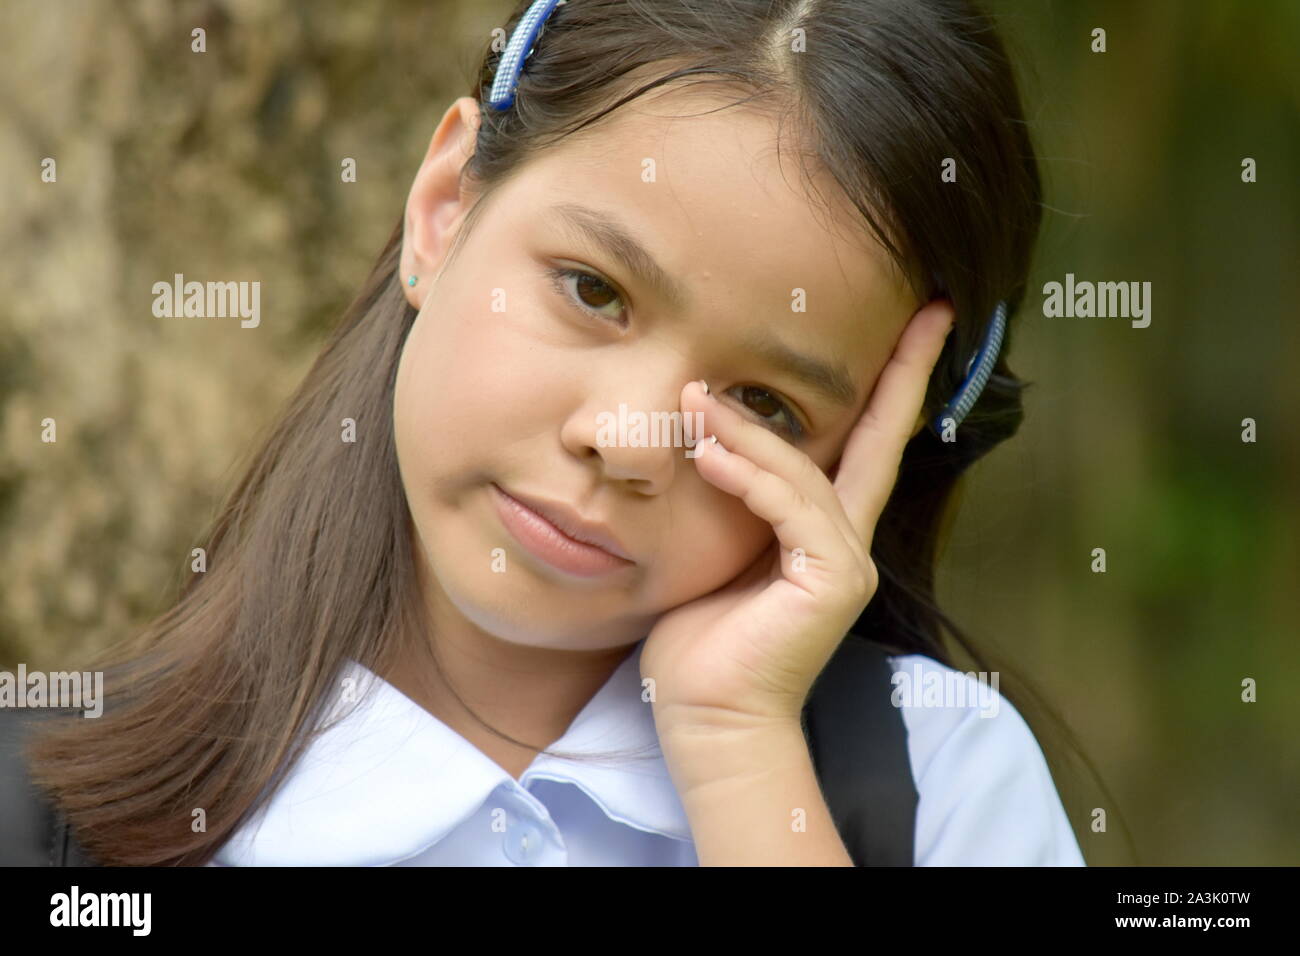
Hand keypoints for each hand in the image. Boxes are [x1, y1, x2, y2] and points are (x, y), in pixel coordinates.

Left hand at [641, 299, 956, 738]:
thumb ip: (727, 495)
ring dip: (749, 431)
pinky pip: (791, 509)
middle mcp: (847, 541)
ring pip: (806, 473)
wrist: (708, 720)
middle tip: (925, 311)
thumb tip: (704, 432)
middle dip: (902, 373)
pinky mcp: (830, 582)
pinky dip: (750, 477)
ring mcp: (845, 562)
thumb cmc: (701, 645)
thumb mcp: (712, 551)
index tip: (923, 325)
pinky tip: (709, 453)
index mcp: (823, 532)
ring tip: (696, 401)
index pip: (868, 444)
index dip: (897, 385)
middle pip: (879, 441)